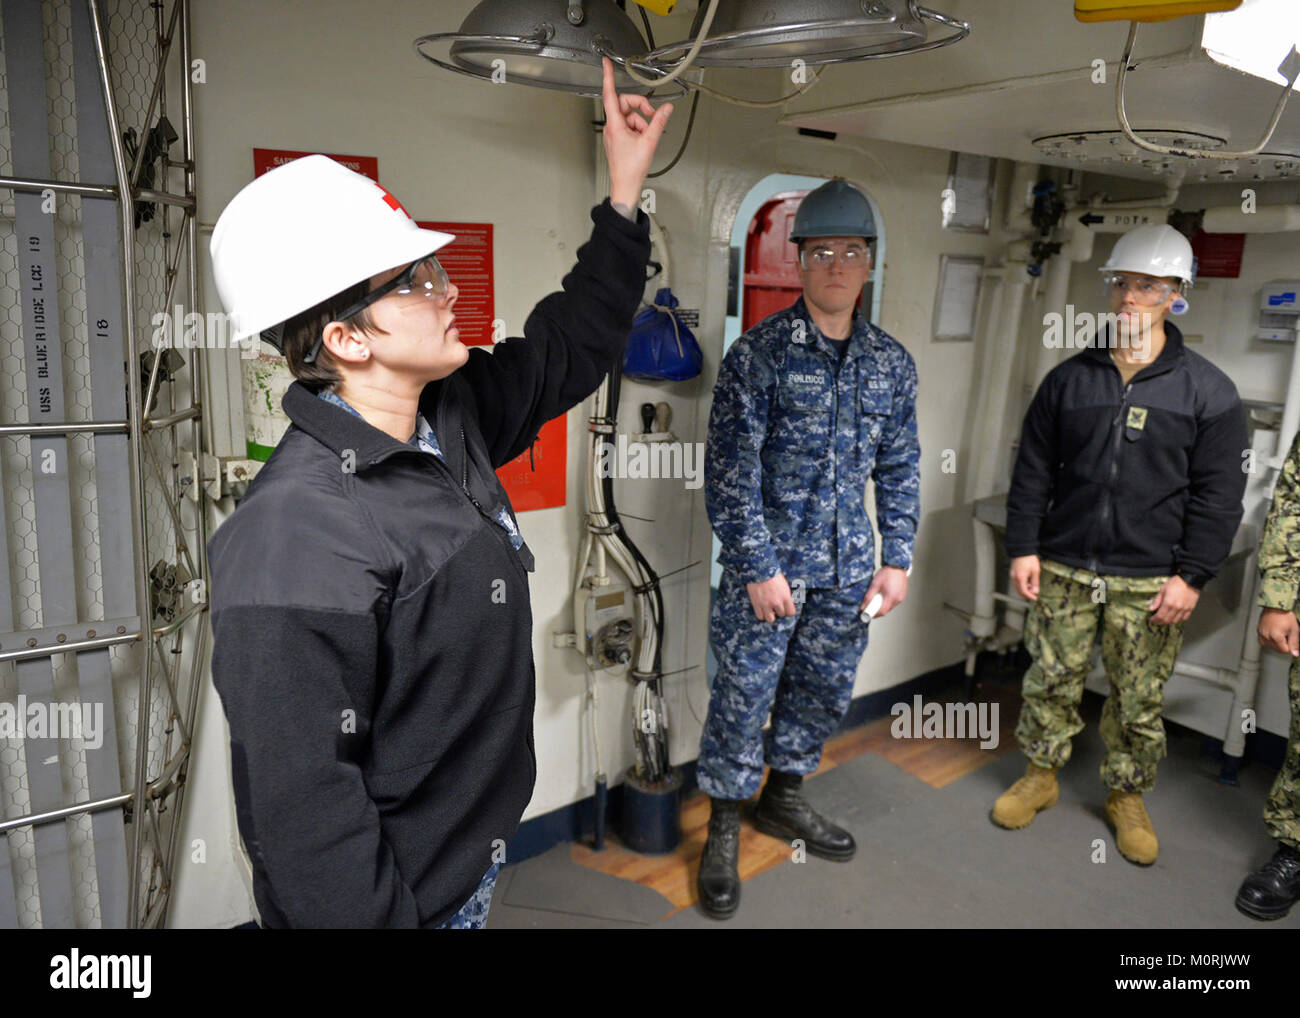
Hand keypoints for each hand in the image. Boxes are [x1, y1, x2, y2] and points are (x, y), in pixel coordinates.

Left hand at [600, 57, 672, 209]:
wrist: (626, 186)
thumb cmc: (631, 169)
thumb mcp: (649, 142)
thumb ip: (659, 122)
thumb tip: (666, 108)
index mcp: (615, 124)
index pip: (610, 94)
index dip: (608, 77)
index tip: (606, 63)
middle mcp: (611, 126)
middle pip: (625, 104)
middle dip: (640, 108)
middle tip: (653, 117)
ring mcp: (614, 133)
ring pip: (630, 117)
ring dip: (642, 123)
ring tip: (646, 138)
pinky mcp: (617, 139)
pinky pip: (629, 127)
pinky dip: (639, 130)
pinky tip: (643, 142)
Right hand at [746, 573, 796, 622]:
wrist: (759, 570)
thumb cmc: (773, 576)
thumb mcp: (784, 586)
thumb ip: (786, 597)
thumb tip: (786, 606)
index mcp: (786, 597)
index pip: (791, 613)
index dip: (788, 611)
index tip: (785, 608)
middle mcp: (777, 602)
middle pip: (781, 615)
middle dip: (778, 611)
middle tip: (774, 605)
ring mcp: (766, 604)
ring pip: (770, 619)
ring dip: (770, 615)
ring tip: (768, 609)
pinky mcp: (757, 604)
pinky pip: (760, 616)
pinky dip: (761, 614)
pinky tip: (761, 608)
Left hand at [861, 566, 907, 619]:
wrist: (897, 566)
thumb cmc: (886, 573)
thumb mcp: (874, 585)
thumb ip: (868, 597)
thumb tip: (863, 606)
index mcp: (890, 597)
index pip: (882, 612)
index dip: (874, 615)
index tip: (868, 614)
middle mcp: (897, 599)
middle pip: (886, 610)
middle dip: (878, 609)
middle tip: (872, 604)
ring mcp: (901, 598)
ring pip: (890, 607)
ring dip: (883, 605)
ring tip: (879, 596)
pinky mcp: (903, 595)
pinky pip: (894, 602)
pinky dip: (888, 601)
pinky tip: (885, 594)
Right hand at [1011, 555, 1039, 601]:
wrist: (1022, 550)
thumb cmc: (1029, 559)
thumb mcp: (1035, 571)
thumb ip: (1035, 582)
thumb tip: (1035, 591)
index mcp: (1020, 577)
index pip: (1023, 591)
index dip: (1029, 596)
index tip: (1035, 598)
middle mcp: (1014, 577)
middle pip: (1019, 591)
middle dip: (1026, 594)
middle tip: (1034, 594)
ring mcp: (1012, 575)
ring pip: (1017, 587)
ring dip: (1024, 590)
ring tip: (1032, 587)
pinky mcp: (1012, 573)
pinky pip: (1016, 583)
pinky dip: (1021, 585)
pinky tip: (1027, 583)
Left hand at [1148, 575, 1197, 625]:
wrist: (1190, 580)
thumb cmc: (1175, 583)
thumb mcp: (1162, 589)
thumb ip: (1157, 600)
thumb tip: (1151, 609)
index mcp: (1168, 603)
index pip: (1160, 616)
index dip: (1154, 620)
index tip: (1151, 620)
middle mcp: (1176, 608)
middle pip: (1167, 620)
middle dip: (1160, 622)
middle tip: (1156, 622)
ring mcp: (1184, 609)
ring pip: (1175, 621)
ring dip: (1168, 622)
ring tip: (1164, 620)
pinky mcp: (1190, 609)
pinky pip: (1184, 618)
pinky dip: (1178, 620)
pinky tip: (1174, 618)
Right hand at [1258, 606, 1299, 655]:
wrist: (1275, 606)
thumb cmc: (1285, 616)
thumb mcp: (1294, 629)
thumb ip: (1295, 643)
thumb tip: (1295, 654)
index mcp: (1276, 637)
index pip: (1284, 650)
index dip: (1289, 645)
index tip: (1290, 637)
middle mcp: (1267, 636)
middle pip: (1277, 649)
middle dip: (1282, 644)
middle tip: (1285, 633)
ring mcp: (1261, 634)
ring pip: (1270, 646)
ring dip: (1275, 642)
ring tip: (1278, 632)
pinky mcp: (1258, 631)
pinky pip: (1263, 641)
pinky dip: (1268, 640)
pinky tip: (1273, 634)